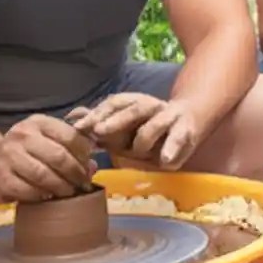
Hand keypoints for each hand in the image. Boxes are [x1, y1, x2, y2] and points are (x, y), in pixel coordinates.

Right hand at [0, 114, 95, 203]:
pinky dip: (42, 196)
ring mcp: (8, 156)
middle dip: (75, 173)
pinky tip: (48, 197)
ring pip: (43, 175)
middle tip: (82, 184)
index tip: (89, 165)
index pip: (70, 136)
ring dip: (61, 187)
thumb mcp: (49, 140)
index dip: (84, 154)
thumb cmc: (29, 151)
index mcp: (39, 122)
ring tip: (69, 192)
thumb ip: (72, 149)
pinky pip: (27, 191)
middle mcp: (21, 135)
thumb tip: (92, 167)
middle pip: (58, 156)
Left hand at [68, 93, 199, 169]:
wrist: (188, 120)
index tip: (80, 127)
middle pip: (134, 108)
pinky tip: (164, 160)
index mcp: (134, 103)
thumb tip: (73, 116)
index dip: (97, 114)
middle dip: (116, 120)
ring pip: (156, 123)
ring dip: (144, 138)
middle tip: (99, 130)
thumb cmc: (148, 128)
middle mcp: (153, 106)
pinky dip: (172, 148)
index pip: (114, 104)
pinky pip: (178, 138)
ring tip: (135, 151)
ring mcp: (171, 117)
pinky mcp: (187, 131)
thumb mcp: (122, 126)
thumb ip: (100, 121)